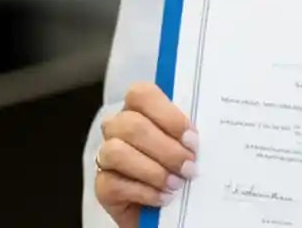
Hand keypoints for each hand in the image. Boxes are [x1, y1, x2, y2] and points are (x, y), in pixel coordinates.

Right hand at [95, 82, 199, 227]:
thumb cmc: (179, 166)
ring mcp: (105, 155)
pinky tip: (163, 197)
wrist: (167, 207)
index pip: (142, 94)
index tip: (191, 139)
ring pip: (117, 152)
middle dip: (166, 149)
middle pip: (132, 125)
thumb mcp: (187, 146)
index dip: (168, 115)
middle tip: (189, 167)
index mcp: (139, 109)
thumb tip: (200, 137)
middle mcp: (118, 128)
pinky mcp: (101, 185)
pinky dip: (144, 191)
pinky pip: (114, 183)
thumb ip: (188, 135)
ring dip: (152, 170)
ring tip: (176, 184)